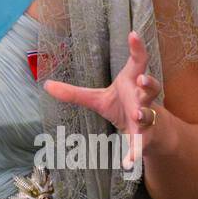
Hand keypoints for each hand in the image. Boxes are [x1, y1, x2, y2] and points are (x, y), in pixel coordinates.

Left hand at [41, 31, 161, 168]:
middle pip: (151, 87)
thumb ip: (74, 93)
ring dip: (144, 114)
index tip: (133, 34)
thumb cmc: (124, 106)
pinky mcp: (146, 138)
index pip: (139, 62)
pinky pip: (140, 146)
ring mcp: (148, 118)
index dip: (137, 48)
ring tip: (138, 116)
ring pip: (150, 113)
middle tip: (141, 80)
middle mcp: (143, 98)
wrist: (150, 131)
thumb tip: (46, 85)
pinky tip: (127, 164)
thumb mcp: (97, 99)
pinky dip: (134, 154)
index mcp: (132, 83)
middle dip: (148, 83)